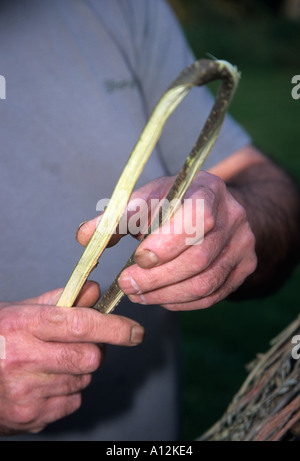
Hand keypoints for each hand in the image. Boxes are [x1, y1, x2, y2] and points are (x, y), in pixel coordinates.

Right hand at [0, 282, 143, 434]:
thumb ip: (61, 301)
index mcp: (23, 326)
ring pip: (83, 380)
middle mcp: (23, 360)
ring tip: (52, 362)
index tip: (134, 331)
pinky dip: (68, 392)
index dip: (114, 327)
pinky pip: (72, 402)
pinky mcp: (29, 417)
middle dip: (95, 350)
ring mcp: (26, 393)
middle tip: (80, 344)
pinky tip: (45, 382)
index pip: (80, 324)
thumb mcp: (21, 311)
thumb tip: (94, 291)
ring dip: (79, 370)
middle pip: (89, 358)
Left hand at [77, 172, 256, 310]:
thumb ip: (117, 217)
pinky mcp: (243, 269)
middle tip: (126, 285)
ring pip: (205, 282)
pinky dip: (181, 303)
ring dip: (165, 295)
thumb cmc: (175, 203)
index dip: (167, 243)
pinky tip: (160, 298)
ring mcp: (243, 246)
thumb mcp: (147, 199)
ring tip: (137, 294)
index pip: (198, 217)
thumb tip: (86, 237)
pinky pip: (212, 296)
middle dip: (157, 277)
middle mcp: (234, 218)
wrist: (214, 209)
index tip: (137, 258)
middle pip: (199, 257)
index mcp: (209, 190)